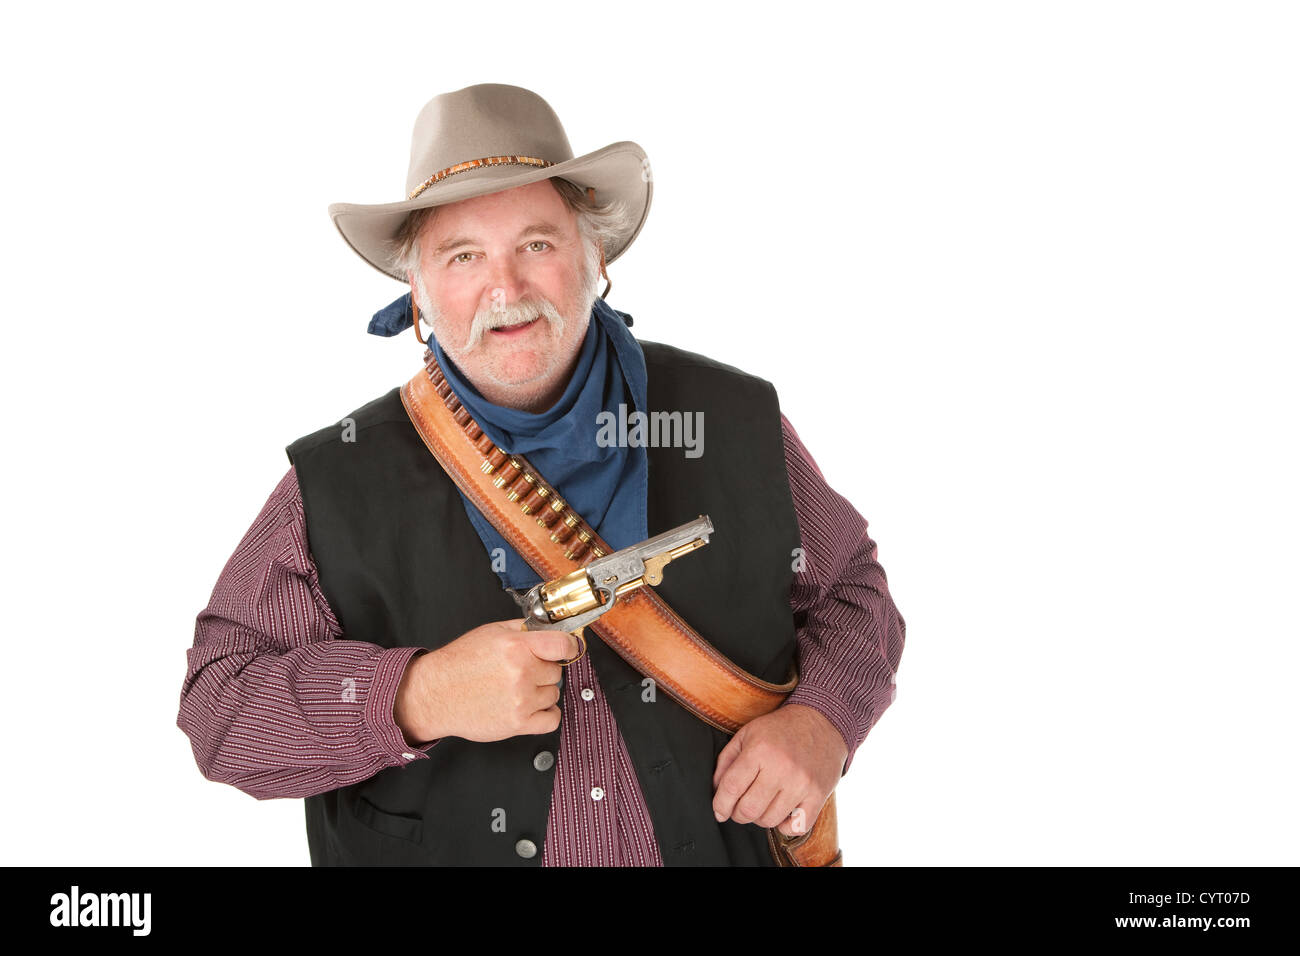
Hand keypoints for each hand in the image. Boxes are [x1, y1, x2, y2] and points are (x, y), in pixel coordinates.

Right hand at [394, 620, 578, 742]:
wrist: (436, 694)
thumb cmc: (460, 663)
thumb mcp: (491, 632)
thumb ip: (523, 629)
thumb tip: (550, 628)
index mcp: (517, 647)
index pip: (563, 645)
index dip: (570, 646)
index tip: (569, 649)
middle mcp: (522, 672)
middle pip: (556, 671)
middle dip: (542, 670)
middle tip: (522, 671)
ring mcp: (521, 700)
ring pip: (554, 694)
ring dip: (541, 692)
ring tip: (517, 689)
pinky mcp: (518, 723)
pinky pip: (552, 719)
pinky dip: (546, 714)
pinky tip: (532, 707)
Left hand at [711, 703, 846, 836]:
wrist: (821, 721)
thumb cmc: (780, 729)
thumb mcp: (747, 734)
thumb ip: (726, 761)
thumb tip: (716, 790)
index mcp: (759, 750)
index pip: (731, 788)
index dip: (720, 805)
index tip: (719, 811)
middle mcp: (781, 767)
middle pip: (749, 809)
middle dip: (738, 814)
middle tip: (739, 807)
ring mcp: (801, 783)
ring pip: (770, 820)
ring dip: (760, 818)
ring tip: (761, 805)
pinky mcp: (818, 794)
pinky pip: (796, 827)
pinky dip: (785, 826)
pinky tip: (782, 812)